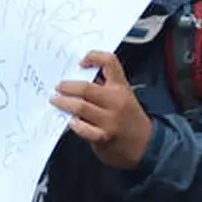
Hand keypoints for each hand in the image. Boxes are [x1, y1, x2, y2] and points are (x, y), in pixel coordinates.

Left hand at [52, 50, 154, 168]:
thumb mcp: (123, 97)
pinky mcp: (104, 137)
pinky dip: (74, 124)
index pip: (110, 62)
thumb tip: (78, 78)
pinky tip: (70, 121)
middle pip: (86, 88)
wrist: (146, 144)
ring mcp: (110, 120)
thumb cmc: (129, 118)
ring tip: (55, 100)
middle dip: (67, 86)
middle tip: (58, 87)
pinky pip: (83, 129)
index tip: (81, 62)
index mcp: (121, 87)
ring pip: (81, 107)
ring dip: (64, 102)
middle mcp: (116, 101)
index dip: (94, 57)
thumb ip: (104, 87)